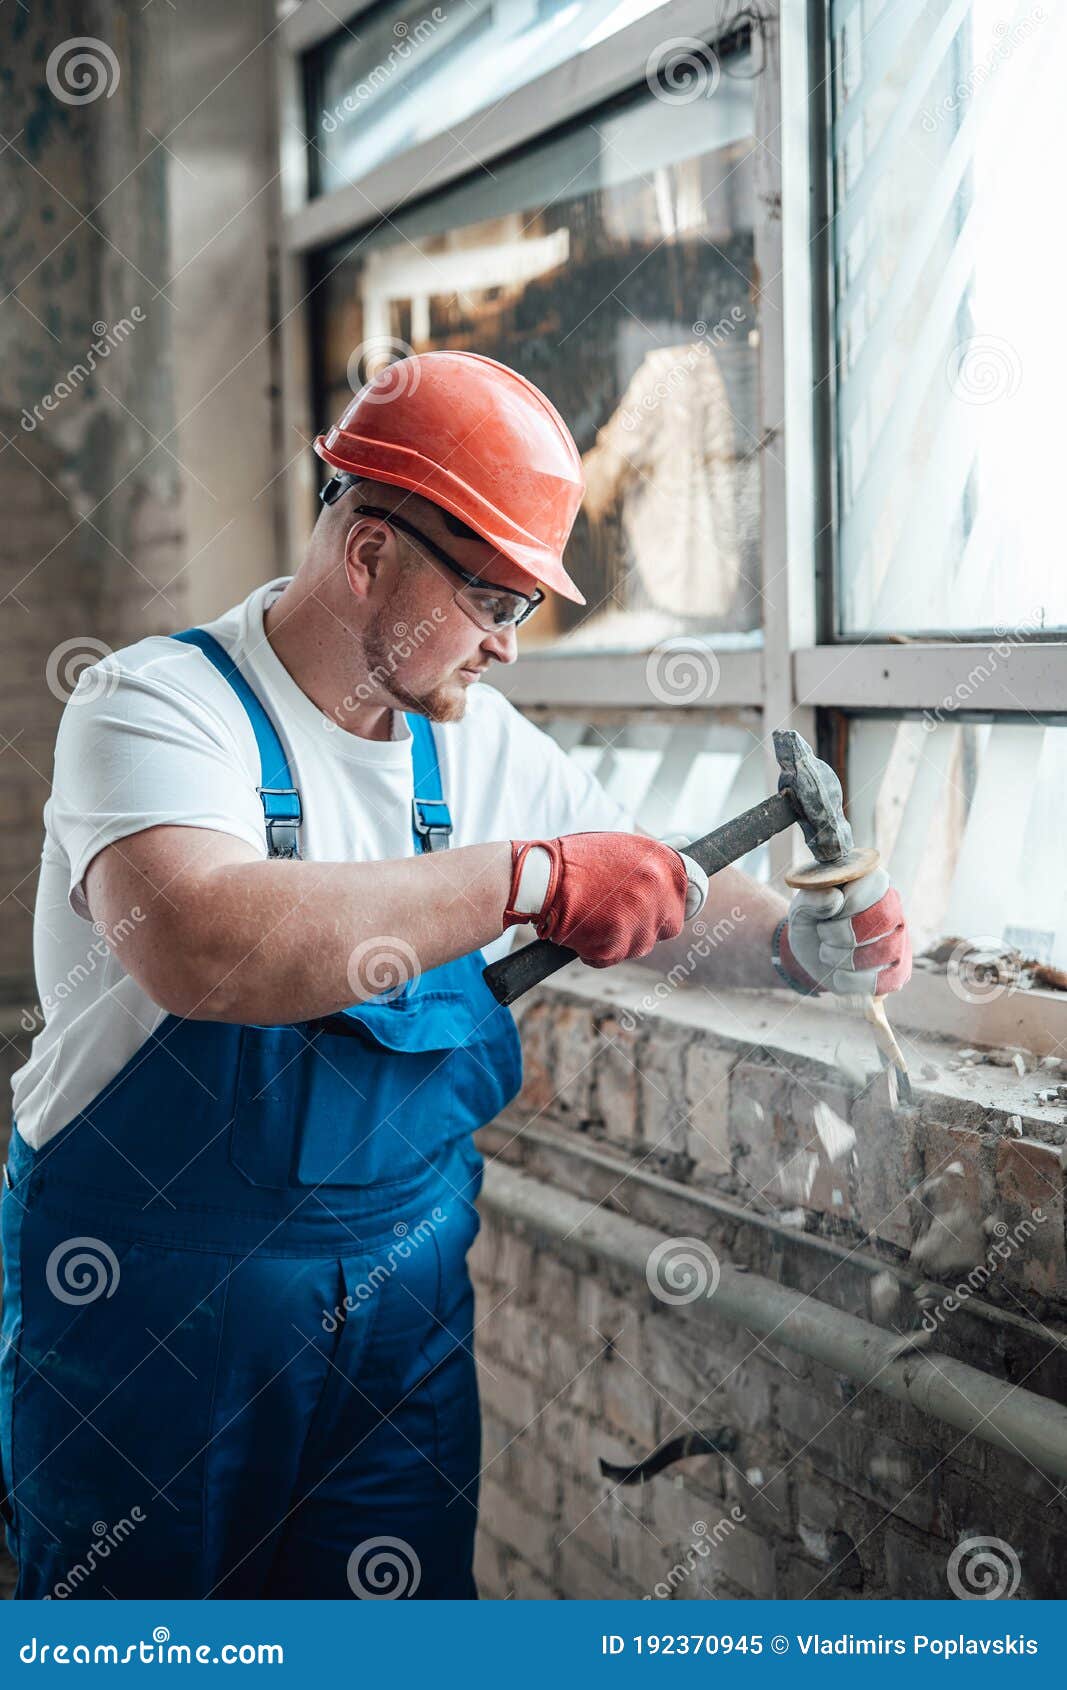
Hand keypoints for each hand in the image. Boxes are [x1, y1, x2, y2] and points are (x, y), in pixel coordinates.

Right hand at [504, 832, 702, 966]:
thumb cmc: (576, 861)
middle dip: (649, 924)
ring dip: (621, 938)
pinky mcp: (617, 946)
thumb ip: (650, 867)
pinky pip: (614, 957)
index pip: (686, 896)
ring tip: (593, 916)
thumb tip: (668, 884)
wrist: (540, 877)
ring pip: (641, 944)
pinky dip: (597, 950)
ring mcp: (640, 921)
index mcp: (663, 864)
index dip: (669, 904)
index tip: (659, 908)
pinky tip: (582, 929)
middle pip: (670, 925)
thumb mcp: (622, 849)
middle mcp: (659, 891)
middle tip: (620, 915)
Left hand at [781, 866, 910, 996]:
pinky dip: (855, 982)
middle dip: (843, 933)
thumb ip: (812, 898)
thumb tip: (835, 898)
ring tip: (827, 954)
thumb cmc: (811, 923)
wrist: (811, 954)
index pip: (876, 887)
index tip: (827, 914)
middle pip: (883, 919)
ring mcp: (900, 941)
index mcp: (873, 884)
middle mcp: (894, 910)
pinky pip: (887, 980)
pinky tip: (839, 975)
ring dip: (845, 958)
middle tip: (823, 934)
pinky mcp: (899, 971)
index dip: (849, 904)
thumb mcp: (801, 907)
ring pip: (887, 950)